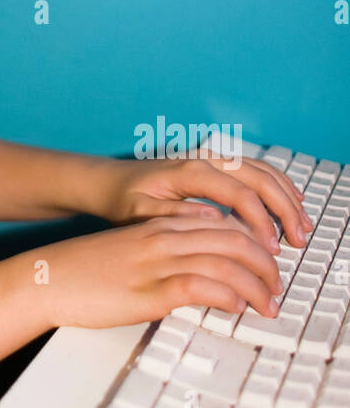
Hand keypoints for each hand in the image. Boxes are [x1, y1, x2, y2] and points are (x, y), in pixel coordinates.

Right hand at [33, 212, 283, 329]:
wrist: (48, 278)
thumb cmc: (88, 270)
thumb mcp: (133, 251)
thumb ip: (165, 252)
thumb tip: (199, 270)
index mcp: (161, 225)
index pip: (225, 224)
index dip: (255, 244)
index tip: (267, 265)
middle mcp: (163, 238)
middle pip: (233, 240)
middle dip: (265, 264)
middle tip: (277, 288)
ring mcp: (156, 264)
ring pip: (225, 262)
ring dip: (256, 285)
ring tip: (268, 304)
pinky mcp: (148, 292)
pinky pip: (199, 286)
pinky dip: (226, 295)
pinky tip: (236, 308)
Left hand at [93, 148, 313, 250]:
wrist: (108, 182)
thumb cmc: (121, 200)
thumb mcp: (139, 215)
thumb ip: (173, 217)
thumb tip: (212, 220)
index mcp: (188, 171)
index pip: (238, 193)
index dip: (260, 221)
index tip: (270, 248)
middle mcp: (205, 159)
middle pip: (258, 178)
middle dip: (283, 209)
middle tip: (298, 239)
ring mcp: (211, 159)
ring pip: (262, 171)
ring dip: (285, 197)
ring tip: (301, 227)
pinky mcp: (214, 165)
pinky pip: (254, 170)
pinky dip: (276, 186)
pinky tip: (289, 204)